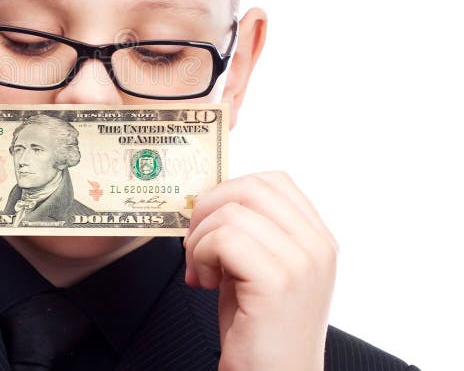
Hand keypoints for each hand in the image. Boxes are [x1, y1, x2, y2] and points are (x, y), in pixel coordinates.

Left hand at [183, 171, 337, 370]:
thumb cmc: (260, 330)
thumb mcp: (260, 267)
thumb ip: (248, 230)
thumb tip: (209, 197)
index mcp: (317, 239)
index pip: (273, 181)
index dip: (230, 191)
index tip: (210, 220)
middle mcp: (317, 246)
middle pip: (250, 187)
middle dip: (208, 207)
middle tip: (195, 242)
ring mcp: (302, 262)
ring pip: (230, 212)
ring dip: (199, 239)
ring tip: (201, 270)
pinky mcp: (278, 282)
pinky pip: (223, 238)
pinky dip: (201, 255)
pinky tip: (204, 283)